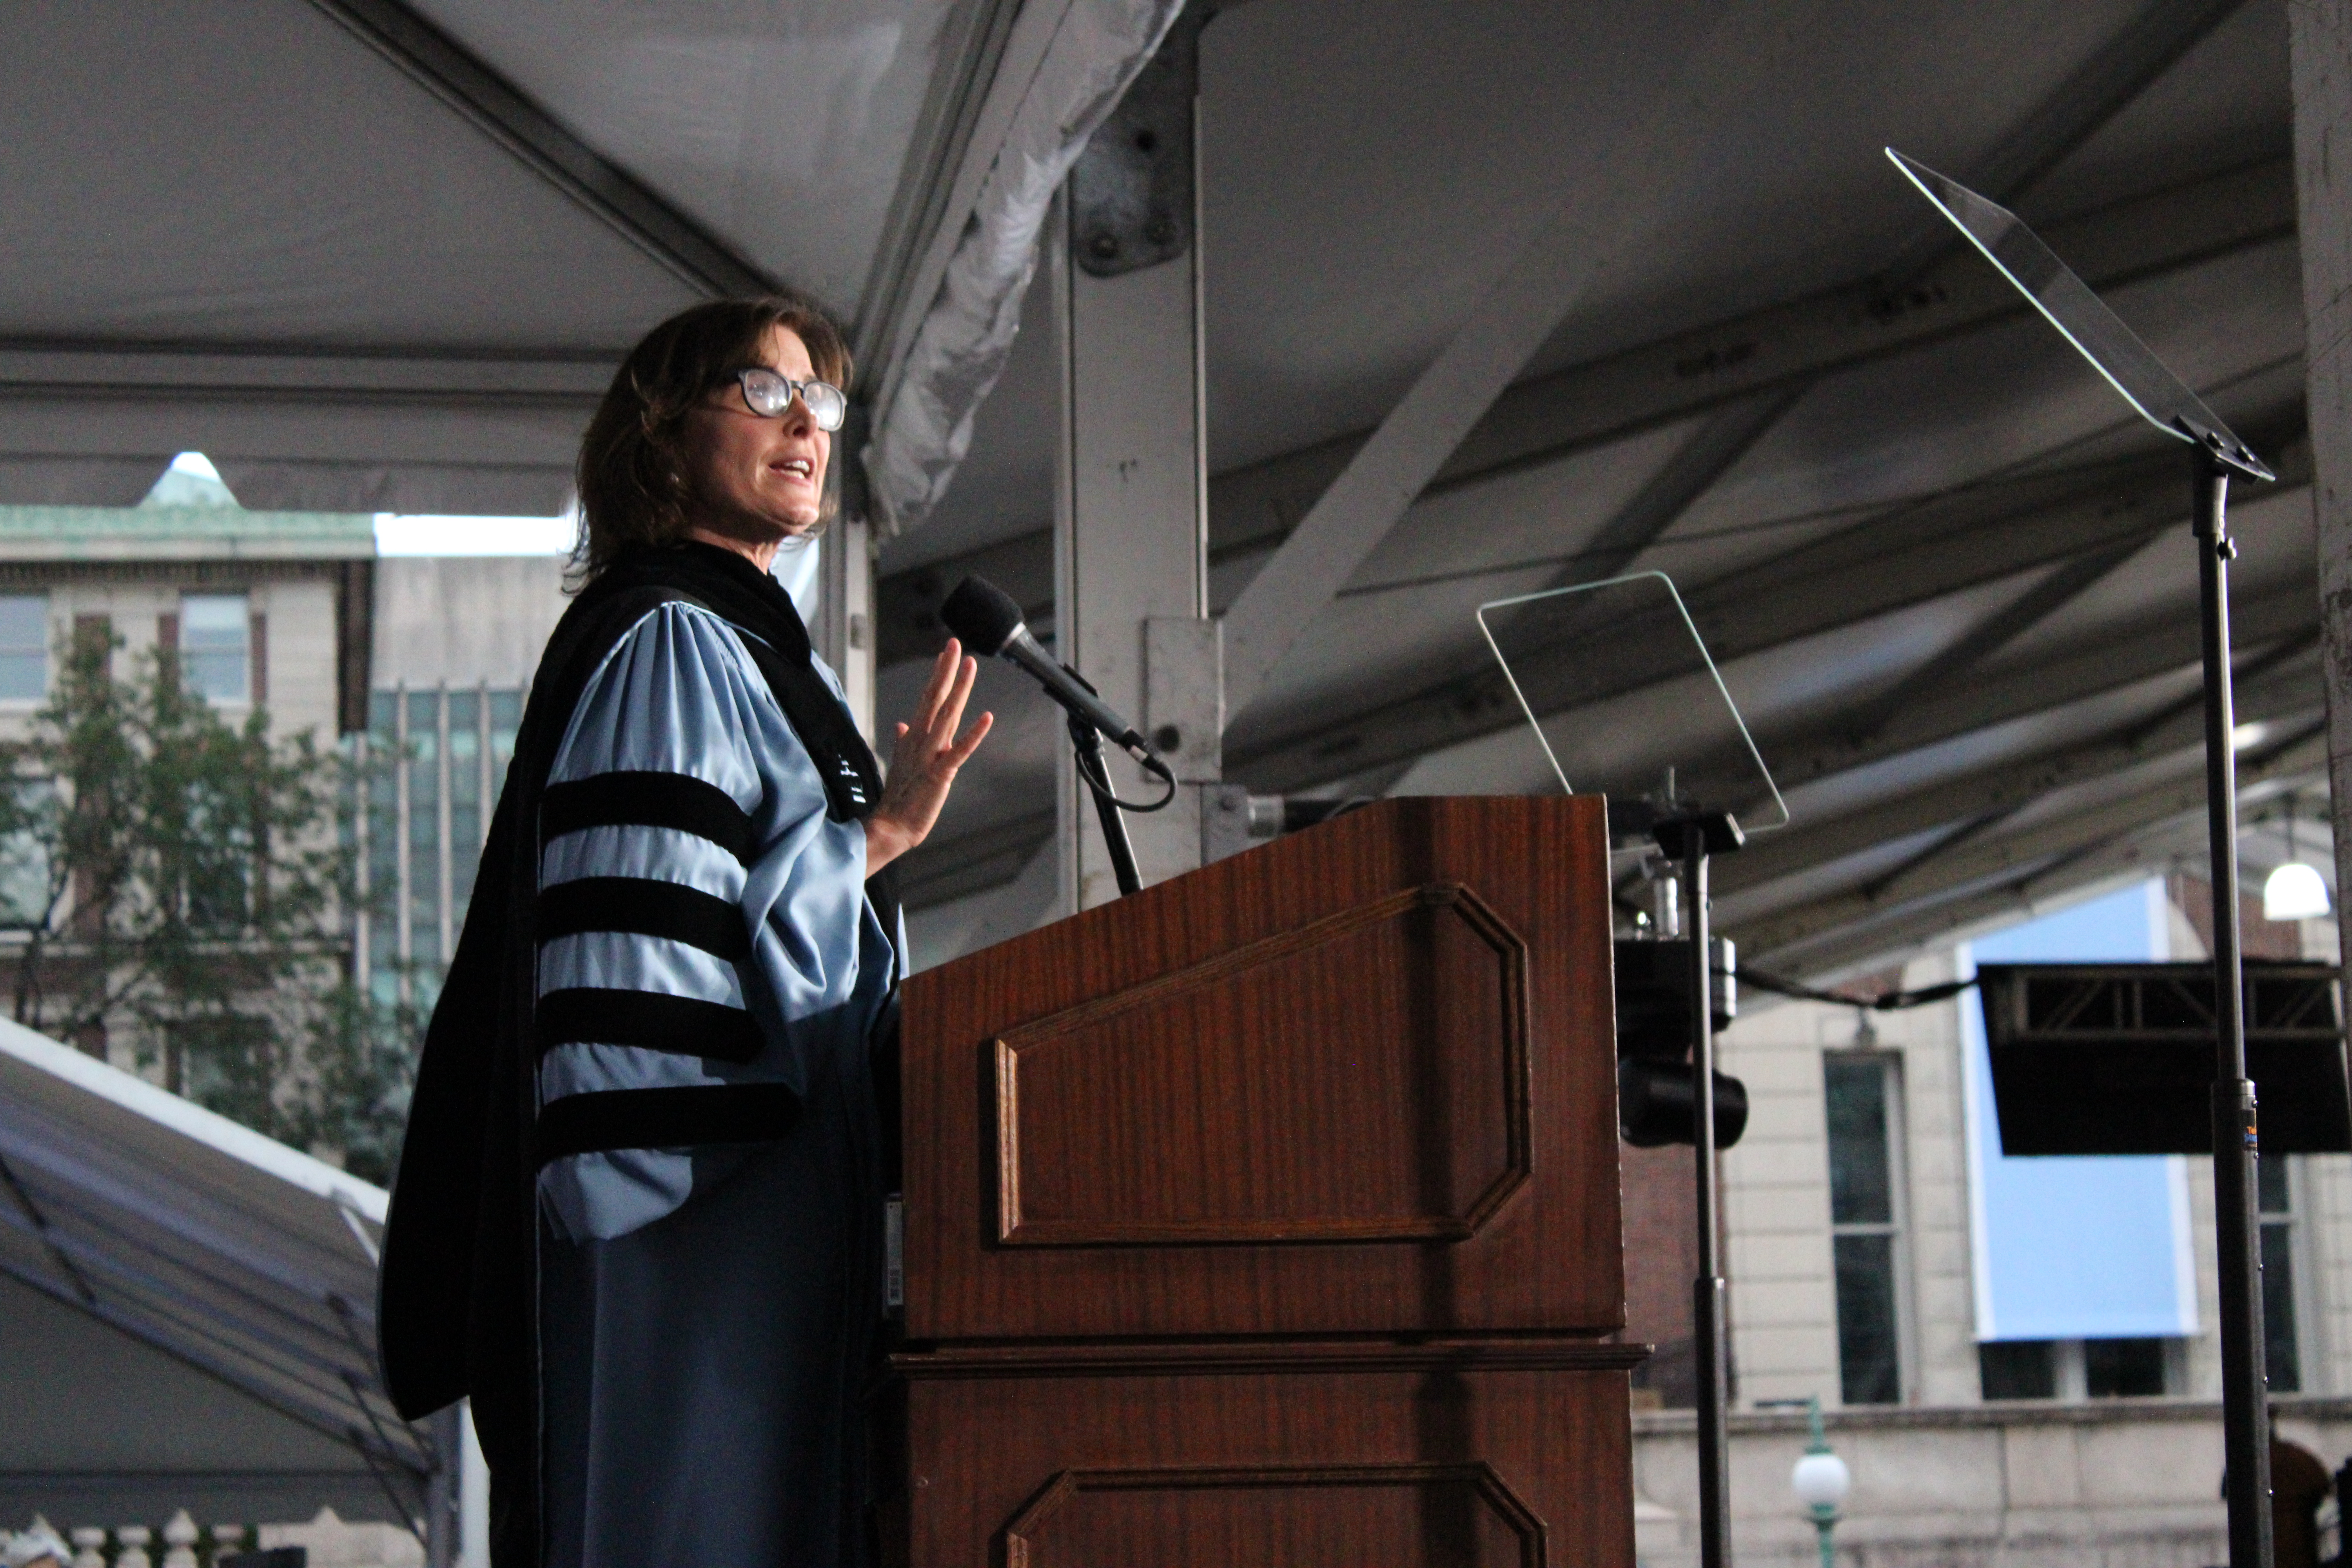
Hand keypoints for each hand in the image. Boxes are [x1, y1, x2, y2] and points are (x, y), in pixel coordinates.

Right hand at [864, 639, 992, 873]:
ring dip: (960, 689)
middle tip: (955, 643)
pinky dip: (973, 734)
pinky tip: (987, 717)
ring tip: (970, 665)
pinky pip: (959, 750)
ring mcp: (930, 755)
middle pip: (935, 697)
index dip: (940, 674)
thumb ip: (902, 741)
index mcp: (915, 737)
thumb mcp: (901, 763)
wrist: (892, 826)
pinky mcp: (939, 774)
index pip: (928, 698)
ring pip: (947, 715)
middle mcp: (921, 740)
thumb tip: (901, 724)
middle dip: (946, 669)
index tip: (947, 652)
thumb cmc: (899, 796)